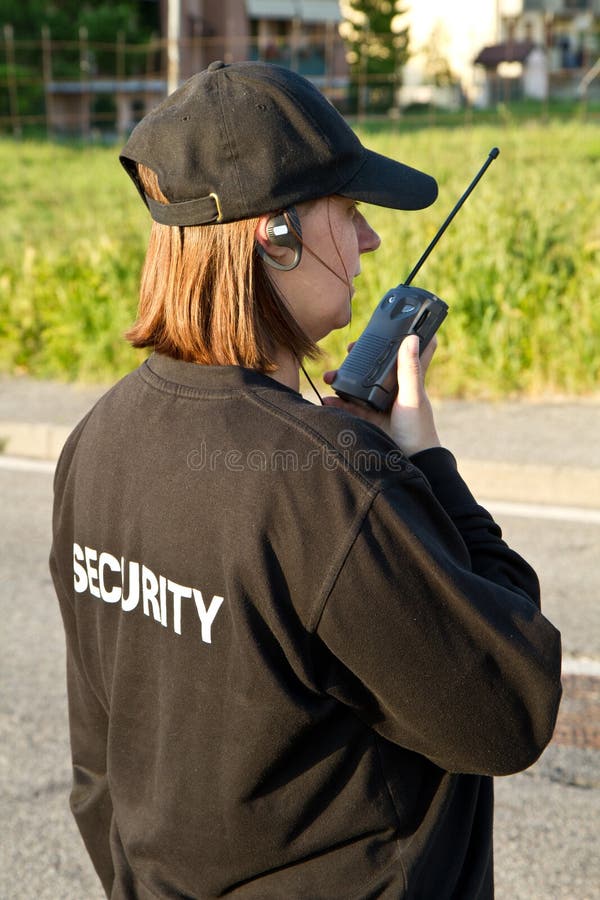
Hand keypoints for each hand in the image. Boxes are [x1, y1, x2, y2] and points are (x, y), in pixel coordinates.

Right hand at [323, 335, 440, 456]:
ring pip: (359, 386)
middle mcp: (394, 389)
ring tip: (329, 377)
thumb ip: (410, 369)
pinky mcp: (369, 420)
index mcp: (408, 379)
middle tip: (348, 351)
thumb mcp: (412, 395)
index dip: (401, 338)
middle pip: (376, 367)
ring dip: (344, 380)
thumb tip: (412, 337)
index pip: (408, 352)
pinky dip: (337, 403)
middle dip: (360, 358)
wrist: (410, 462)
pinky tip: (327, 400)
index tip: (389, 326)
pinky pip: (350, 408)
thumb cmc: (418, 428)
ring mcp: (380, 404)